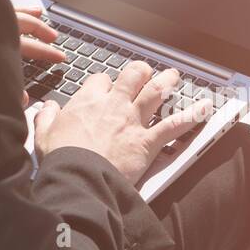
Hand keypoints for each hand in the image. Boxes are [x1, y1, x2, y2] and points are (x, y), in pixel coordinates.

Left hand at [15, 5, 64, 105]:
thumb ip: (7, 92)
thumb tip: (23, 99)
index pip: (31, 46)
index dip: (48, 53)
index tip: (61, 58)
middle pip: (24, 24)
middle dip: (42, 30)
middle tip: (54, 37)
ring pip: (10, 11)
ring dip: (26, 13)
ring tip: (38, 13)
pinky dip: (5, 9)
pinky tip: (7, 9)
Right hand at [33, 61, 212, 183]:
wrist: (78, 178)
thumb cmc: (61, 160)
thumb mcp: (43, 136)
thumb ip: (46, 118)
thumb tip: (47, 109)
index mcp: (87, 102)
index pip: (100, 80)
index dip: (105, 83)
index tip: (105, 89)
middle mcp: (113, 105)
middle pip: (132, 76)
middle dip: (141, 72)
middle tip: (146, 73)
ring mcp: (133, 121)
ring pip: (155, 92)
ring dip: (167, 82)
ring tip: (174, 77)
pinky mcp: (147, 141)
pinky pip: (174, 125)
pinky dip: (192, 116)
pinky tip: (206, 107)